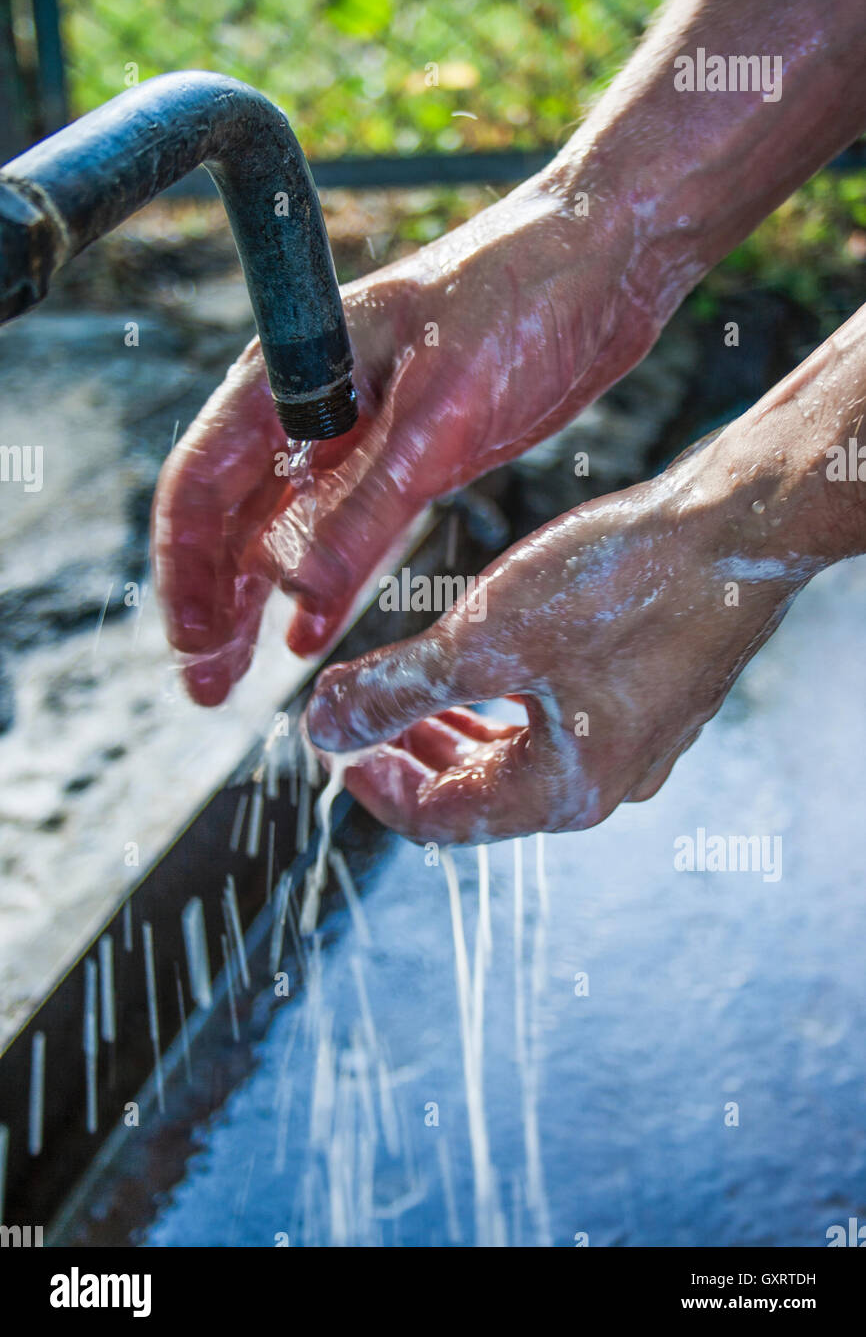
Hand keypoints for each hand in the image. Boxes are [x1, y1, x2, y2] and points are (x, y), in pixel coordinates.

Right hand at [151, 174, 659, 705]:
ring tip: (239, 675)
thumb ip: (367, 502)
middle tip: (206, 683)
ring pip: (282, 530)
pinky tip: (310, 633)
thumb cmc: (520, 297)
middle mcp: (310, 405)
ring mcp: (358, 431)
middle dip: (212, 601)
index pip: (202, 479)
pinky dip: (322, 584)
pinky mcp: (408, 452)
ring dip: (257, 602)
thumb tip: (297, 591)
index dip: (186, 566)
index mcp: (292, 373)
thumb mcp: (439, 411)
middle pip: (232, 516)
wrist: (605, 261)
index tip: (191, 639)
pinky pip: (344, 530)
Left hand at [305, 442, 826, 843]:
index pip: (442, 820)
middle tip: (361, 721)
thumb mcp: (484, 641)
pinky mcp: (652, 698)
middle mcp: (604, 784)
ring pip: (521, 757)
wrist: (737, 528)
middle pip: (481, 794)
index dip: (375, 787)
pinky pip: (560, 723)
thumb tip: (323, 730)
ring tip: (413, 696)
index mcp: (562, 792)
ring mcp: (636, 744)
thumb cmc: (619, 585)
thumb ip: (397, 691)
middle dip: (411, 756)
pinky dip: (506, 705)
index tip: (334, 747)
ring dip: (457, 730)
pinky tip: (488, 666)